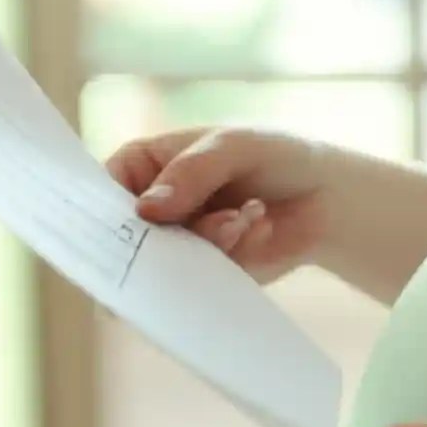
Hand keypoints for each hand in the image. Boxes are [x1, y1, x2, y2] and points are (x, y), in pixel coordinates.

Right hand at [105, 127, 329, 283]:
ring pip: (166, 264)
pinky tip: (260, 225)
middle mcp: (152, 212)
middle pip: (125, 239)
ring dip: (209, 241)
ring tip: (245, 216)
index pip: (100, 192)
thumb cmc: (273, 154)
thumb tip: (146, 210)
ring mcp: (177, 247)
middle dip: (161, 236)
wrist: (327, 198)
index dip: (99, 212)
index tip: (123, 223)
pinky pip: (202, 279)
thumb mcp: (231, 146)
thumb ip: (191, 173)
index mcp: (143, 168)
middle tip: (195, 228)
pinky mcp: (204, 277)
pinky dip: (233, 254)